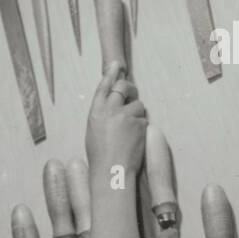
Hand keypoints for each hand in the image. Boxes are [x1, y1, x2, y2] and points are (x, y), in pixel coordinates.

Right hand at [85, 61, 146, 177]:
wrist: (112, 172)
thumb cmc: (101, 157)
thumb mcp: (94, 131)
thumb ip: (103, 114)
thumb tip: (114, 103)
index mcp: (96, 112)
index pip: (104, 86)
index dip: (111, 74)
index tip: (116, 65)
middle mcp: (111, 110)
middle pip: (123, 87)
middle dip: (129, 88)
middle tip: (131, 93)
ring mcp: (126, 116)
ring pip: (137, 104)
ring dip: (136, 113)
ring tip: (130, 131)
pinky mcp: (140, 124)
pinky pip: (144, 119)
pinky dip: (141, 126)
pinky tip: (135, 140)